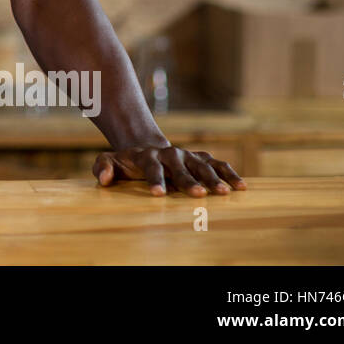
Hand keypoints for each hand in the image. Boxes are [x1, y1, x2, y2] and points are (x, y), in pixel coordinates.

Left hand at [93, 146, 245, 196]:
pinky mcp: (201, 158)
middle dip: (188, 181)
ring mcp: (187, 155)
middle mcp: (169, 154)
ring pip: (202, 165)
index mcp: (147, 156)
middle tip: (198, 194)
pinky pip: (218, 164)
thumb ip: (102, 167)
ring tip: (223, 193)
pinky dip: (230, 173)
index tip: (158, 194)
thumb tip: (104, 179)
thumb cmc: (126, 163)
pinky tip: (241, 187)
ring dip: (213, 178)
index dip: (155, 180)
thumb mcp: (109, 161)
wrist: (145, 149)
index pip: (151, 168)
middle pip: (180, 168)